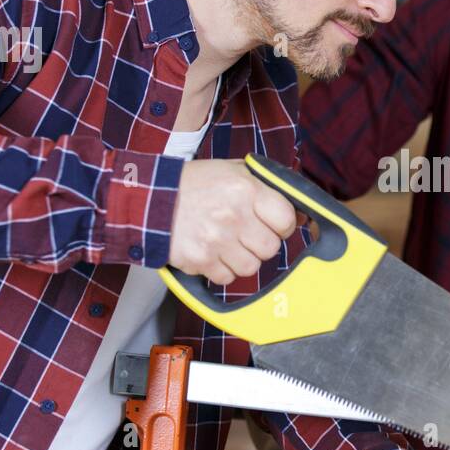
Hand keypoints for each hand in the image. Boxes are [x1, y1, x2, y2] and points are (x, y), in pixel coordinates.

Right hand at [167, 159, 297, 284]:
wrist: (149, 199)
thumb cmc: (194, 184)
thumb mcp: (232, 170)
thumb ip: (266, 186)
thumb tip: (300, 211)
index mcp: (245, 189)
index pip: (286, 219)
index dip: (283, 224)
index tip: (274, 224)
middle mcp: (233, 215)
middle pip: (271, 248)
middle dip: (262, 243)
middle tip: (247, 234)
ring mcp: (216, 240)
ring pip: (251, 267)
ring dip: (243, 259)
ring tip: (228, 243)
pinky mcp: (200, 260)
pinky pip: (227, 278)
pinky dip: (222, 270)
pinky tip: (211, 252)